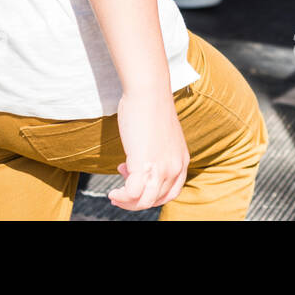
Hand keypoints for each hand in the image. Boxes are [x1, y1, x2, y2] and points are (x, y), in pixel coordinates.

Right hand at [109, 89, 188, 210]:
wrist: (148, 91)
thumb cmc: (151, 107)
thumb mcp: (162, 136)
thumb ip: (156, 151)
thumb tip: (139, 161)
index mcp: (182, 160)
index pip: (171, 193)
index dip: (152, 194)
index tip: (135, 181)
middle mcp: (174, 167)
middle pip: (157, 200)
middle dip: (137, 200)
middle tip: (122, 191)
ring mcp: (161, 168)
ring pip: (145, 202)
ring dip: (127, 202)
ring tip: (116, 195)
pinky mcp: (144, 165)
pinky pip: (132, 194)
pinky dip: (121, 197)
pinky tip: (113, 192)